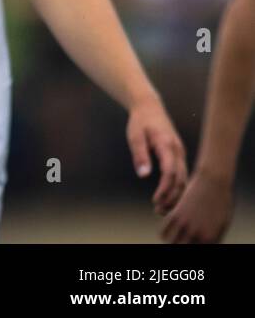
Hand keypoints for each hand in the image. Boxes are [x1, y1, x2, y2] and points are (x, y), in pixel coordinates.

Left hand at [126, 96, 187, 213]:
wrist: (150, 107)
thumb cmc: (140, 122)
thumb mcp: (135, 136)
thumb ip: (139, 155)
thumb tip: (143, 175)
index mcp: (167, 145)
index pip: (170, 172)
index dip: (165, 188)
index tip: (156, 200)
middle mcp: (177, 150)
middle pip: (180, 179)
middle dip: (171, 197)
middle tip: (158, 210)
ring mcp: (180, 153)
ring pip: (183, 179)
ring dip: (175, 195)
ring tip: (162, 209)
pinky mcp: (178, 155)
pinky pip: (182, 175)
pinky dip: (177, 188)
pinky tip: (168, 197)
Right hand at [160, 169, 232, 242]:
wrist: (214, 181)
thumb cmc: (221, 200)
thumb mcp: (222, 222)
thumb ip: (214, 235)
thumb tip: (208, 242)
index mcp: (211, 238)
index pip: (198, 250)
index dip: (194, 246)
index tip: (191, 244)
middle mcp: (197, 234)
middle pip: (183, 247)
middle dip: (182, 245)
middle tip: (180, 243)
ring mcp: (186, 224)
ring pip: (172, 243)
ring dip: (172, 243)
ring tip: (171, 242)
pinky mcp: (176, 214)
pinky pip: (164, 230)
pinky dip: (163, 234)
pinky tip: (164, 235)